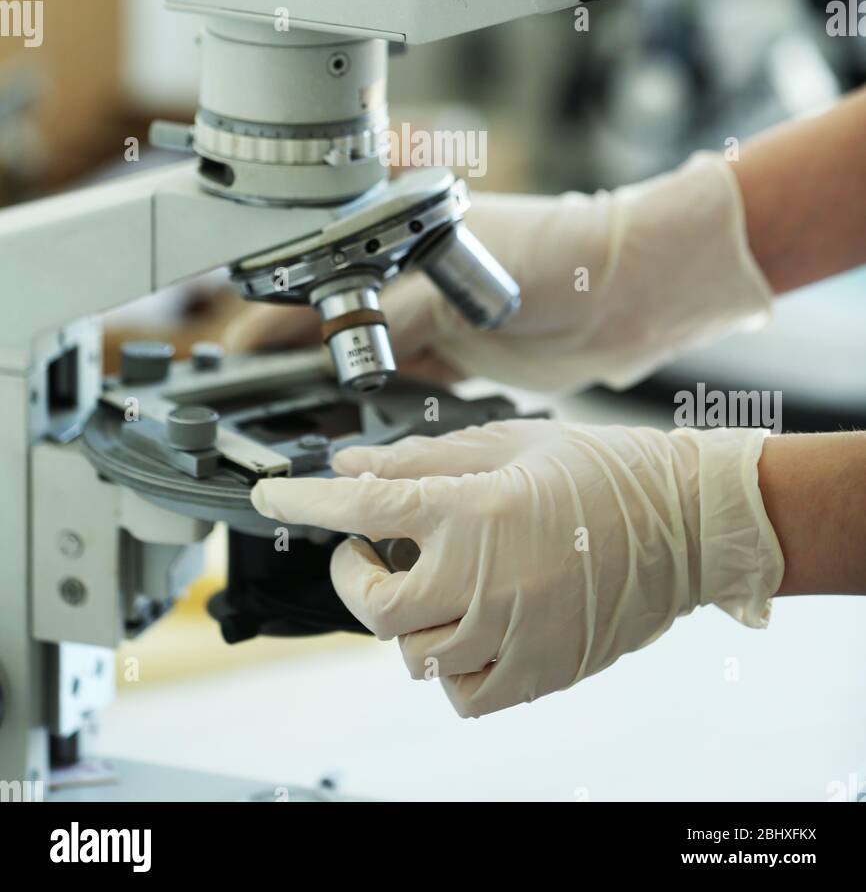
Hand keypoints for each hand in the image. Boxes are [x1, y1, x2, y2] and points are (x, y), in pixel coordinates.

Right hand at [229, 152, 771, 392]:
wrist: (628, 291)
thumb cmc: (552, 254)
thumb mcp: (453, 283)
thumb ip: (387, 316)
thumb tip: (332, 347)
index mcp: (397, 233)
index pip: (315, 278)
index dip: (273, 318)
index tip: (234, 358)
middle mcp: (407, 275)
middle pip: (334, 325)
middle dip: (296, 363)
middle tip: (254, 405)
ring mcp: (434, 317)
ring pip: (365, 359)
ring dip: (335, 389)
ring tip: (293, 425)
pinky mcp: (461, 356)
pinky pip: (405, 382)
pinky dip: (380, 402)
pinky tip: (352, 424)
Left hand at [251, 418, 782, 717]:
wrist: (686, 521)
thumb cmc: (601, 471)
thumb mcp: (508, 442)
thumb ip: (422, 458)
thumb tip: (350, 465)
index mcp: (474, 509)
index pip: (362, 507)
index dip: (303, 501)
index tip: (270, 499)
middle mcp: (483, 578)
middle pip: (373, 604)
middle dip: (352, 576)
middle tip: (365, 550)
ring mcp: (511, 633)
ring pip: (413, 653)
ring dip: (406, 617)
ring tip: (434, 582)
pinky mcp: (539, 672)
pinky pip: (462, 694)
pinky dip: (449, 668)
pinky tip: (467, 629)